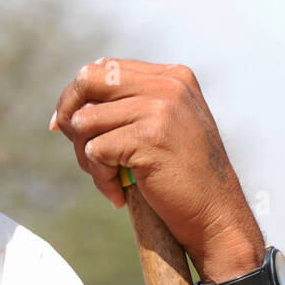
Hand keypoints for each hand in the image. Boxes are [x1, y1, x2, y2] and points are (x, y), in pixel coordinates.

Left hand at [48, 58, 263, 283]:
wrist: (218, 216)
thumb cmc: (184, 177)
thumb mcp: (164, 126)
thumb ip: (130, 106)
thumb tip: (70, 107)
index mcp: (172, 77)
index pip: (104, 68)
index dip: (77, 96)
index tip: (67, 125)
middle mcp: (167, 85)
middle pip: (86, 80)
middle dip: (68, 114)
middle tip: (79, 148)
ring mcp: (160, 109)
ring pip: (84, 120)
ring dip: (86, 157)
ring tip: (108, 178)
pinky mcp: (149, 137)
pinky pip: (95, 151)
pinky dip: (100, 179)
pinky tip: (119, 194)